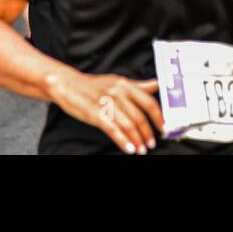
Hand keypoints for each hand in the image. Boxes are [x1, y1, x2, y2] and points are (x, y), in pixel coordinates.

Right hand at [47, 69, 162, 154]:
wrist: (68, 85)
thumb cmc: (94, 86)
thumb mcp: (117, 81)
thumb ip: (138, 86)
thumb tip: (156, 84)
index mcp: (126, 85)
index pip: (148, 102)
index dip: (159, 117)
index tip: (164, 127)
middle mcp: (118, 93)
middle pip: (139, 117)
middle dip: (148, 133)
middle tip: (152, 143)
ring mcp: (107, 104)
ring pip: (128, 126)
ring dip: (137, 140)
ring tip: (142, 149)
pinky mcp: (96, 115)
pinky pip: (113, 130)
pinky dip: (123, 141)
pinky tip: (129, 149)